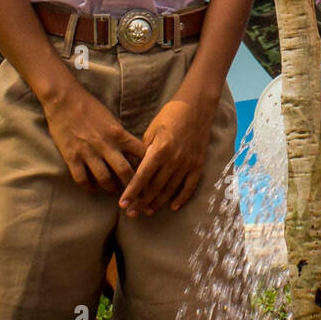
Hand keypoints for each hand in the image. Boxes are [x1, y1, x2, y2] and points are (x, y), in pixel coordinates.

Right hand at [44, 81, 144, 193]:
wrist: (65, 100)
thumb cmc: (90, 107)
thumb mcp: (112, 119)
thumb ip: (121, 135)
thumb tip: (132, 151)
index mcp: (119, 134)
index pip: (141, 153)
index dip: (149, 166)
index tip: (152, 175)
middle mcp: (106, 145)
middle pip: (125, 171)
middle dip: (132, 185)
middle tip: (136, 193)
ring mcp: (88, 152)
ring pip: (104, 179)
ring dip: (111, 189)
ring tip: (115, 193)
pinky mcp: (72, 157)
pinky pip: (82, 179)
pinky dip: (88, 187)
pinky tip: (92, 188)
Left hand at [119, 96, 212, 216]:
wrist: (196, 106)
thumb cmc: (170, 114)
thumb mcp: (152, 129)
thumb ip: (144, 151)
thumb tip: (135, 169)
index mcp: (160, 149)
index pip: (142, 177)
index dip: (131, 192)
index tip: (122, 204)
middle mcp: (174, 160)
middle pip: (155, 187)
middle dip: (141, 202)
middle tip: (131, 213)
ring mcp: (187, 163)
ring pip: (170, 190)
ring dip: (157, 203)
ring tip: (147, 211)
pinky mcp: (198, 164)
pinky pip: (189, 186)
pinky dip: (181, 198)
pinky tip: (172, 206)